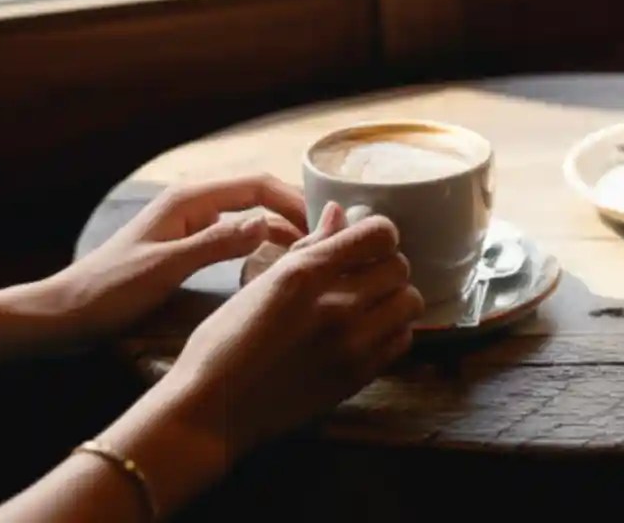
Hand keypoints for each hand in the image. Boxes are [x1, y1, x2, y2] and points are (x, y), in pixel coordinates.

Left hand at [38, 174, 308, 343]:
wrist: (65, 314)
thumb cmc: (109, 291)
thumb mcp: (166, 268)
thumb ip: (216, 244)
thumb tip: (268, 224)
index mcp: (188, 200)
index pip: (257, 185)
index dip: (294, 201)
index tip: (322, 228)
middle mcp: (192, 205)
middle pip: (258, 196)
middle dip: (294, 213)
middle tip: (328, 241)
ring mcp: (190, 224)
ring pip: (249, 216)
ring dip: (280, 229)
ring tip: (311, 253)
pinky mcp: (188, 245)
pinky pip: (236, 235)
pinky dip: (262, 244)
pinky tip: (276, 265)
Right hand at [153, 203, 423, 463]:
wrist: (213, 410)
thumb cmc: (223, 343)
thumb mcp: (259, 283)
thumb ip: (309, 247)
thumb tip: (338, 213)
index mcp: (306, 275)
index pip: (380, 235)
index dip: (377, 232)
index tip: (363, 241)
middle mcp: (337, 306)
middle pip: (399, 266)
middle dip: (384, 264)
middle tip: (363, 274)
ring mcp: (353, 344)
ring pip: (411, 302)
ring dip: (394, 297)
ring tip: (370, 302)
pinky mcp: (359, 376)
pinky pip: (402, 339)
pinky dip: (393, 330)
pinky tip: (368, 331)